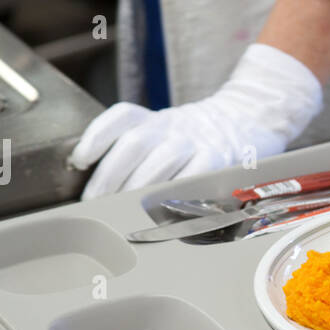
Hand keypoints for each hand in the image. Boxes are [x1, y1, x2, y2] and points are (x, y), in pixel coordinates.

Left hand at [69, 44, 322, 198]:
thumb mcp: (167, 133)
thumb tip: (97, 184)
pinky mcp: (219, 159)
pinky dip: (173, 192)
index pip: (121, 119)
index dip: (96, 136)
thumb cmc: (199, 138)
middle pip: (133, 144)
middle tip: (93, 203)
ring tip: (118, 210)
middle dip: (108, 176)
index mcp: (155, 119)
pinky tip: (160, 209)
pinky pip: (192, 176)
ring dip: (135, 187)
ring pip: (160, 161)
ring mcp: (196, 142)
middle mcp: (172, 126)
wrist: (251, 119)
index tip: (79, 159)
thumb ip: (137, 153)